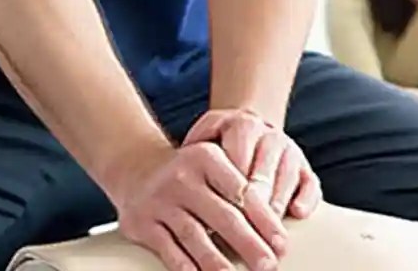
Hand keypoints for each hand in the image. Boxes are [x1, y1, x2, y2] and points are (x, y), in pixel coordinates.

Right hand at [112, 142, 286, 270]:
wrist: (136, 170)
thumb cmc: (188, 175)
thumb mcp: (213, 167)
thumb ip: (240, 189)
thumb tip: (272, 231)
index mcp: (207, 158)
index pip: (242, 192)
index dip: (264, 220)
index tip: (281, 243)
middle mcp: (182, 177)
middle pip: (222, 216)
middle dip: (249, 244)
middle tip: (268, 265)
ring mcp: (160, 200)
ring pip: (194, 236)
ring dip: (218, 262)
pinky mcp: (141, 223)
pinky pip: (167, 249)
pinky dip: (185, 266)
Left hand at [184, 109, 320, 219]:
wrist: (249, 128)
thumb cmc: (219, 141)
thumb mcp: (203, 134)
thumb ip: (194, 145)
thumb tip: (181, 166)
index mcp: (243, 125)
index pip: (238, 154)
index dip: (230, 182)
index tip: (218, 205)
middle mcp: (270, 135)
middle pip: (264, 167)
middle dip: (255, 198)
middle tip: (243, 224)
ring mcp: (290, 152)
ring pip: (288, 176)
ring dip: (277, 203)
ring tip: (265, 229)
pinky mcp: (305, 169)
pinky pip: (311, 183)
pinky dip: (307, 198)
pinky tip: (297, 213)